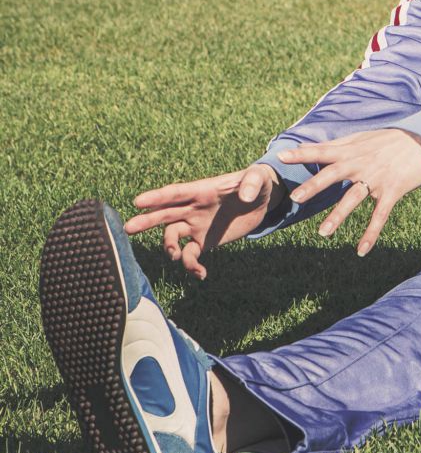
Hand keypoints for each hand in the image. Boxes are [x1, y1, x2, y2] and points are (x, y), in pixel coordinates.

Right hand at [124, 164, 282, 279]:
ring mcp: (196, 225)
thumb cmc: (256, 182)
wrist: (261, 200)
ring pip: (172, 236)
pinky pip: (190, 255)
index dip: (157, 197)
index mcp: (201, 190)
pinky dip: (191, 266)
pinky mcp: (205, 241)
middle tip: (128, 229)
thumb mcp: (257, 178)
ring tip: (177, 255)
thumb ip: (251, 183)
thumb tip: (245, 196)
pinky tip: (201, 274)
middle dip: (146, 221)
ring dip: (169, 247)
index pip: (176, 193)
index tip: (138, 202)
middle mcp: (193, 208)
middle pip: (164, 214)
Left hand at [277, 129, 420, 256]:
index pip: (323, 150)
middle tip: (295, 198)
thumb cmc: (389, 141)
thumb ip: (335, 145)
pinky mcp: (393, 191)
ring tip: (323, 233)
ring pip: (354, 198)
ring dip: (338, 216)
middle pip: (334, 174)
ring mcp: (377, 178)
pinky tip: (361, 251)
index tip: (281, 156)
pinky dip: (371, 234)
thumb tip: (306, 147)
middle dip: (314, 186)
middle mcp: (362, 163)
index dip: (302, 153)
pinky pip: (380, 215)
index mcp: (352, 150)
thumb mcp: (362, 138)